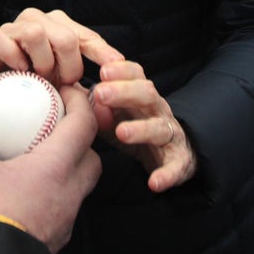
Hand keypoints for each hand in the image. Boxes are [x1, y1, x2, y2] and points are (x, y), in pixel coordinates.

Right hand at [0, 7, 124, 96]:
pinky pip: (6, 41)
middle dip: (69, 67)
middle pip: (66, 38)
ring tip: (39, 78)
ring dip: (42, 63)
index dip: (104, 53)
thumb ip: (77, 82)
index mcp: (59, 27)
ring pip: (38, 34)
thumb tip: (106, 94)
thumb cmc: (26, 79)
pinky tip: (18, 71)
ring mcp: (15, 26)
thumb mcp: (57, 80)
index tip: (118, 68)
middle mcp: (39, 20)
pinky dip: (15, 59)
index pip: (88, 38)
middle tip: (62, 84)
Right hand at [0, 83, 101, 252]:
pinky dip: (55, 192)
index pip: (83, 125)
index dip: (80, 102)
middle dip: (82, 137)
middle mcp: (69, 192)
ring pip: (81, 184)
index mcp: (56, 168)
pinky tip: (28, 190)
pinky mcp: (55, 238)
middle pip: (92, 156)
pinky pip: (65, 207)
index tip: (65, 91)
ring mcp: (65, 219)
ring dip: (70, 167)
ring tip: (41, 157)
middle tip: (57, 124)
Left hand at [90, 60, 196, 192]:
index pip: (136, 74)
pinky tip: (154, 183)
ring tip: (121, 132)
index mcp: (142, 95)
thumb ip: (97, 106)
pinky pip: (176, 167)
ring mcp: (170, 135)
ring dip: (141, 129)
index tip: (102, 71)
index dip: (121, 70)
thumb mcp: (117, 114)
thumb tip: (72, 94)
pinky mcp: (180, 160)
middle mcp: (158, 110)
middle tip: (100, 93)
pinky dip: (167, 175)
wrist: (176, 153)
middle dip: (124, 92)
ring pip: (159, 128)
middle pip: (146, 94)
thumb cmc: (138, 127)